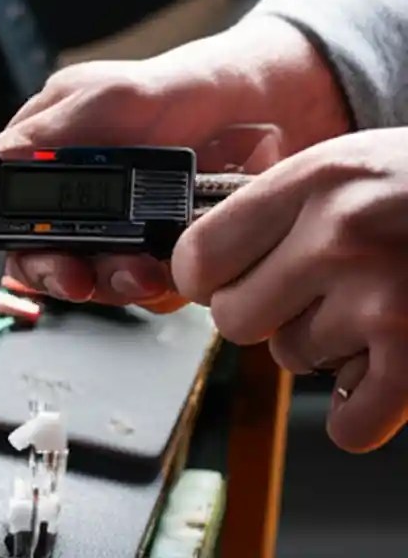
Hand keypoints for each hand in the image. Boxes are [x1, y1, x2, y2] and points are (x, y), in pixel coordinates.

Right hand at [0, 16, 350, 305]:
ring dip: (116, 281)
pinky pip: (146, 286)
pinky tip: (181, 264)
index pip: (2, 210)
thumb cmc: (191, 85)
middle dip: (66, 272)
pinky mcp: (158, 248)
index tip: (38, 255)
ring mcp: (117, 223)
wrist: (276, 103)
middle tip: (84, 280)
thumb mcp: (114, 96)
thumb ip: (50, 132)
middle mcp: (74, 190)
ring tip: (149, 271)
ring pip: (93, 278)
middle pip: (42, 256)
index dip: (12, 241)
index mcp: (47, 150)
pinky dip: (163, 284)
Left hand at [172, 128, 407, 452]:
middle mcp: (339, 236)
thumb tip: (202, 260)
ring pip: (293, 360)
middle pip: (235, 319)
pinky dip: (365, 413)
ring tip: (380, 310)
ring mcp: (382, 299)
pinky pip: (349, 423)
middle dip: (267, 316)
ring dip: (328, 349)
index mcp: (315, 181)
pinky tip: (389, 370)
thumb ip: (283, 205)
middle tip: (315, 297)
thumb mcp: (355, 164)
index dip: (209, 279)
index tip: (227, 280)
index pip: (198, 257)